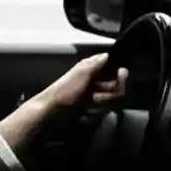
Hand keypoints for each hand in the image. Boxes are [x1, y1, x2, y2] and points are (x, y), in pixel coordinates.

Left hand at [0, 53, 127, 155]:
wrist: (50, 113)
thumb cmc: (64, 91)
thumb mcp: (81, 73)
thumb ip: (97, 63)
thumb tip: (109, 54)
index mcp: (92, 70)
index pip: (117, 71)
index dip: (120, 76)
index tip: (119, 76)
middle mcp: (95, 83)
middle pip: (117, 90)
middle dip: (106, 96)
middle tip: (93, 97)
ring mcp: (93, 98)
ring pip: (109, 105)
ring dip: (97, 107)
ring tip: (84, 108)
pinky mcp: (90, 111)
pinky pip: (101, 115)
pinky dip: (92, 116)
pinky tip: (82, 115)